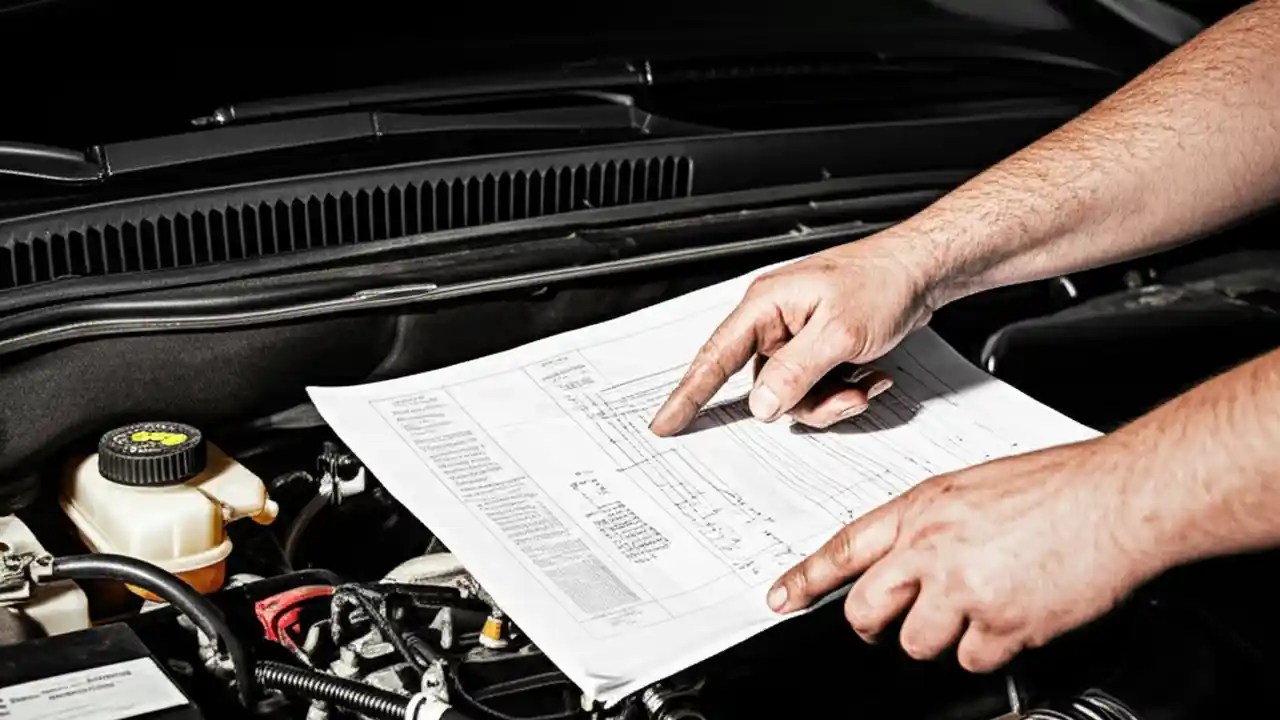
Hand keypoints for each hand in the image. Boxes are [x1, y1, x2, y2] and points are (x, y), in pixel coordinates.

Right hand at [649, 234, 938, 435]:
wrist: (921, 270)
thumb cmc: (882, 280)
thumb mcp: (839, 333)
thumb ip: (796, 372)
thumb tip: (762, 404)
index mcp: (765, 306)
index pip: (714, 357)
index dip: (687, 394)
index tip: (666, 423)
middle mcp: (775, 321)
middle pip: (764, 387)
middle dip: (806, 402)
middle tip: (843, 396)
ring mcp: (797, 337)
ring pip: (794, 394)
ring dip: (832, 399)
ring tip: (864, 382)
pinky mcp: (818, 348)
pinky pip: (816, 387)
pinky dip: (844, 391)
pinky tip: (869, 375)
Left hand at [766, 438, 1167, 671]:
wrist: (1118, 498)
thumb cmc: (1060, 484)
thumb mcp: (974, 485)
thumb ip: (934, 521)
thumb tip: (914, 555)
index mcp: (922, 507)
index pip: (846, 547)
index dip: (807, 577)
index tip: (781, 597)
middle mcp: (931, 547)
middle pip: (867, 609)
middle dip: (873, 626)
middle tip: (890, 626)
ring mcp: (963, 588)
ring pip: (918, 641)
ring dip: (944, 635)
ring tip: (981, 607)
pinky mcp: (1000, 624)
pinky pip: (973, 657)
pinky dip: (991, 647)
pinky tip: (1016, 617)